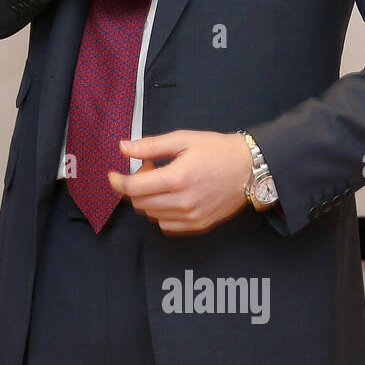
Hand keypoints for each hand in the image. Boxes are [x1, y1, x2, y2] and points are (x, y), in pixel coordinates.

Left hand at [108, 130, 251, 234]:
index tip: (113, 176)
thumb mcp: (183, 139)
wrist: (251, 169)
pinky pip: (166, 225)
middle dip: (136, 186)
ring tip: (165, 181)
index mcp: (177, 178)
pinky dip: (162, 212)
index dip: (118, 182)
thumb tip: (123, 147)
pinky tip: (173, 196)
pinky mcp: (199, 225)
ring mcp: (192, 217)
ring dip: (149, 199)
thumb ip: (150, 146)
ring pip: (151, 215)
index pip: (134, 188)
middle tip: (151, 168)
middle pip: (139, 203)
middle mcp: (183, 202)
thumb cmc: (217, 150)